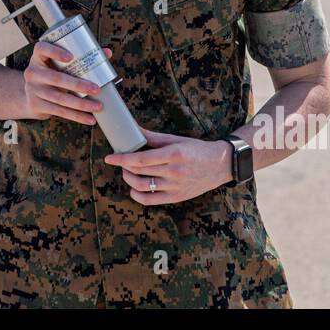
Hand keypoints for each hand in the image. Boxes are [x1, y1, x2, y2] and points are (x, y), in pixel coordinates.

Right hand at [19, 42, 113, 125]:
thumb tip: (107, 53)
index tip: (71, 57)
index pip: (42, 49)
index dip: (55, 52)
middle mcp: (33, 72)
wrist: (29, 95)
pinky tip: (89, 119)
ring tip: (98, 106)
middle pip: (56, 78)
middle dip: (78, 85)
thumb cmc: (51, 73)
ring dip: (81, 104)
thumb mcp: (57, 63)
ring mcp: (33, 90)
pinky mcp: (36, 105)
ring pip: (60, 98)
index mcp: (38, 57)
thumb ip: (81, 56)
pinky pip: (59, 111)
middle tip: (97, 89)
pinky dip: (76, 116)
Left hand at [103, 126, 230, 204]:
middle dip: (124, 167)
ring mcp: (175, 187)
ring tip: (127, 172)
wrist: (220, 165)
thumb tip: (132, 129)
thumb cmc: (196, 149)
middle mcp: (174, 172)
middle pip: (138, 172)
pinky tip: (134, 187)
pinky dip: (137, 195)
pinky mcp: (176, 197)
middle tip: (120, 161)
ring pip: (142, 187)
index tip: (109, 157)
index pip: (140, 159)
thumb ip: (152, 137)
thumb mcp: (175, 139)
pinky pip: (150, 200)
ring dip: (129, 179)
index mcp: (173, 155)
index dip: (122, 159)